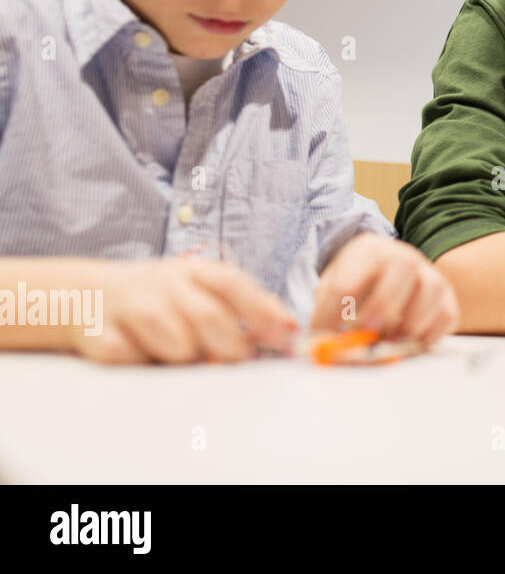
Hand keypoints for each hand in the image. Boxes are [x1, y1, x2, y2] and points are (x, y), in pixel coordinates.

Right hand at [67, 257, 297, 363]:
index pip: (232, 283)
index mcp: (193, 271)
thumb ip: (240, 307)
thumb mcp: (199, 289)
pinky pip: (132, 360)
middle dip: (230, 346)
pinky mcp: (99, 333)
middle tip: (237, 360)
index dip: (262, 308)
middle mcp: (164, 283)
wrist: (86, 294)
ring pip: (174, 345)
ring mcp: (130, 306)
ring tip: (179, 353)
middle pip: (207, 317)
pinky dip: (141, 363)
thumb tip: (287, 331)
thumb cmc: (161, 298)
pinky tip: (137, 353)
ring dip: (184, 357)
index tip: (287, 332)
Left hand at [312, 233, 458, 346]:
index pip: (350, 277)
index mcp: (368, 250)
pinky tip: (410, 344)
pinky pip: (447, 315)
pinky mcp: (446, 298)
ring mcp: (429, 275)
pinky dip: (431, 334)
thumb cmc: (357, 287)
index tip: (323, 335)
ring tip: (391, 341)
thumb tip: (322, 345)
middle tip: (369, 330)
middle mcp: (404, 256)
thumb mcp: (334, 290)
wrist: (385, 278)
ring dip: (411, 321)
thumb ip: (327, 314)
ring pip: (432, 290)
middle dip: (385, 303)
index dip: (334, 311)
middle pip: (404, 267)